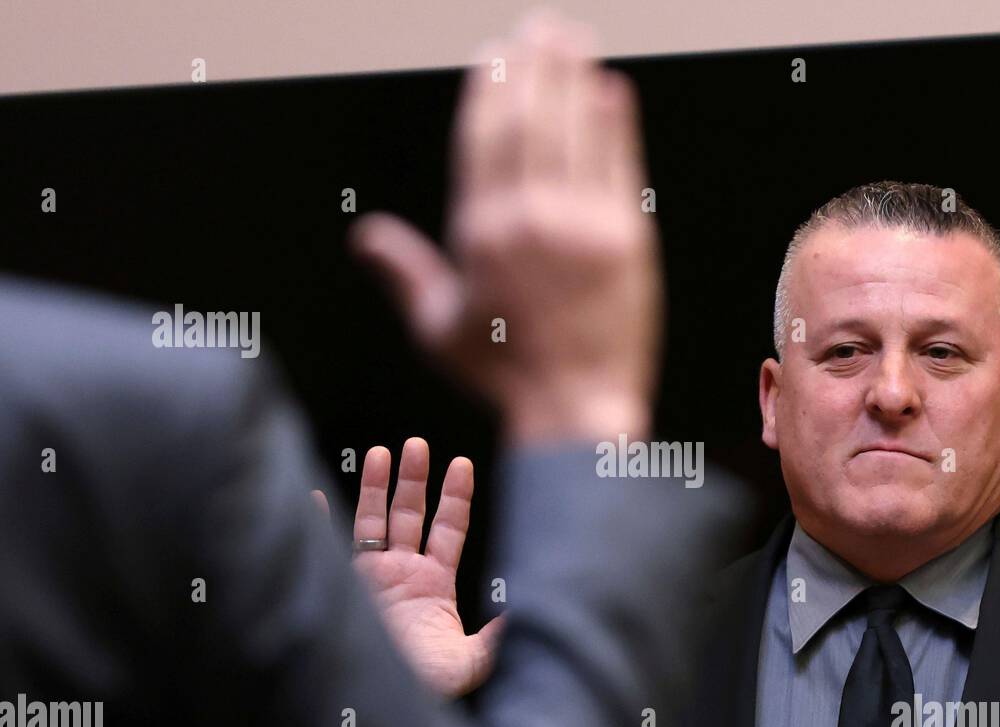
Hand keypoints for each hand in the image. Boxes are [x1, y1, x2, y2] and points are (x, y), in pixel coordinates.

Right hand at [314, 438, 502, 697]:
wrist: (381, 709)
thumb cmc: (426, 688)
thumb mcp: (470, 662)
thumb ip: (494, 637)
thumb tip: (519, 612)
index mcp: (433, 585)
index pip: (447, 530)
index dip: (455, 497)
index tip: (462, 464)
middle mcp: (401, 575)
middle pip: (409, 515)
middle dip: (414, 479)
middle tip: (417, 443)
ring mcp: (368, 580)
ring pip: (373, 522)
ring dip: (376, 488)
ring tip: (382, 451)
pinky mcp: (340, 588)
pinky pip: (326, 547)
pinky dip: (318, 523)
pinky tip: (311, 497)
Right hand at [349, 11, 659, 444]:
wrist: (576, 407)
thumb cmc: (505, 374)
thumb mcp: (438, 327)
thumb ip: (404, 271)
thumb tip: (364, 234)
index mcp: (480, 234)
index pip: (483, 139)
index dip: (491, 87)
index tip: (496, 53)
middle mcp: (529, 220)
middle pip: (531, 121)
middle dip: (534, 65)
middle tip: (541, 26)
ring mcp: (582, 227)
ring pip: (577, 133)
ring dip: (575, 80)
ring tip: (574, 42)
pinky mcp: (628, 240)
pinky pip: (619, 166)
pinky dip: (616, 125)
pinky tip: (613, 93)